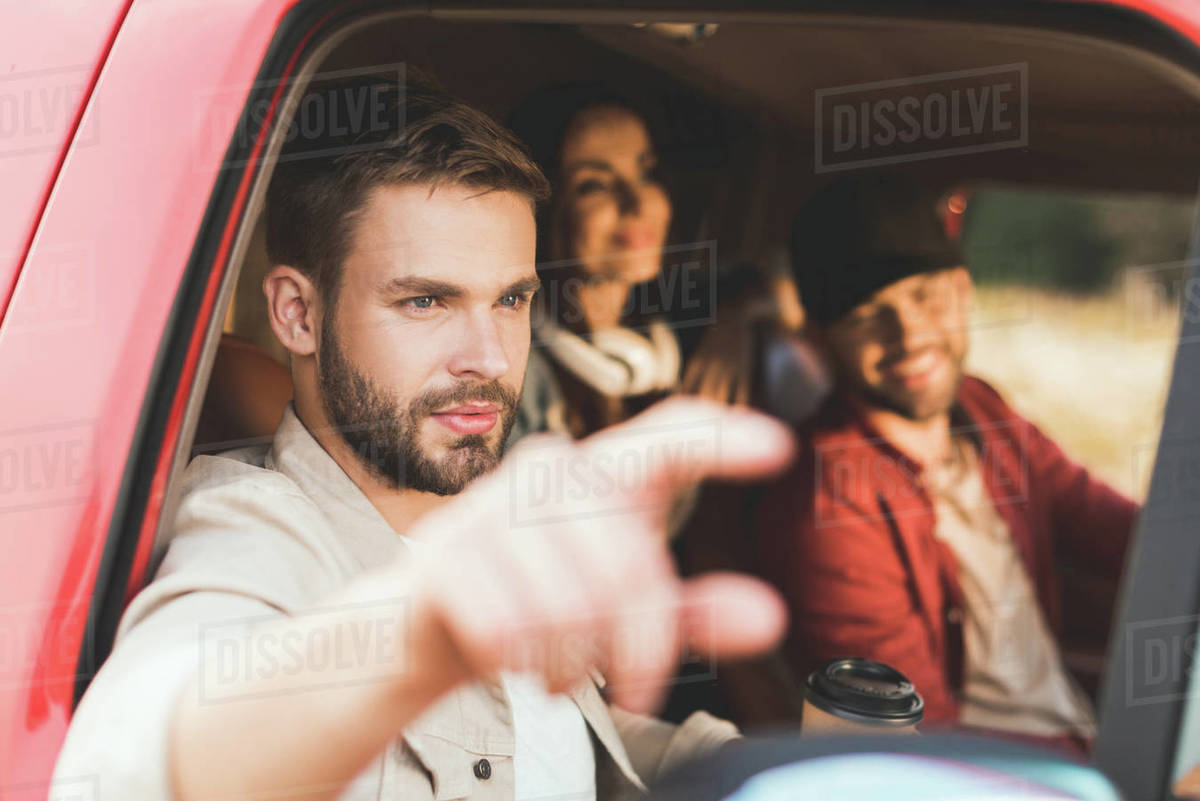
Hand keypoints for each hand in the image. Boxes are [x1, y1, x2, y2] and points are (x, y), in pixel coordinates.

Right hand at [407, 397, 794, 712]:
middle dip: (638, 648)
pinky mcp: (444, 553)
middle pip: (628, 565)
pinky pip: (506, 629)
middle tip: (633, 690)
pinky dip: (516, 665)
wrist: (427, 621)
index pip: (668, 439)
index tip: (777, 449)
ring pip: (567, 608)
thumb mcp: (624, 610)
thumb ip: (696, 611)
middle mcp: (551, 473)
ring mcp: (492, 507)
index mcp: (605, 476)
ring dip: (570, 665)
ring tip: (558, 670)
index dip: (719, 442)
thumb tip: (770, 616)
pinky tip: (508, 659)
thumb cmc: (540, 599)